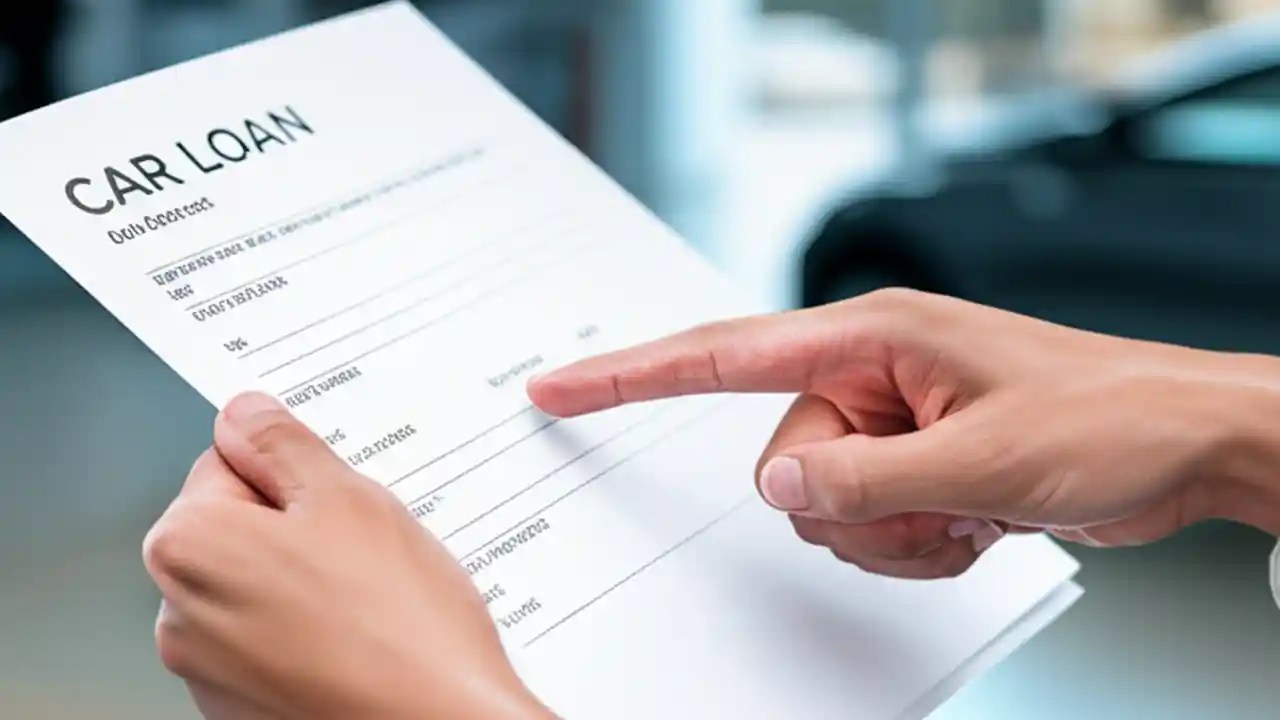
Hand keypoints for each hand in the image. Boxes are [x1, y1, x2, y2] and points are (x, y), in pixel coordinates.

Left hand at [143, 393, 551, 719]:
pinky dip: (312, 635)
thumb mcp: (347, 498)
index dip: (295, 473)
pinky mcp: (244, 709)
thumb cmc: (399, 625)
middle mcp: (178, 613)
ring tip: (372, 600)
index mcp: (189, 545)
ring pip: (263, 587)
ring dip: (309, 583)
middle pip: (241, 528)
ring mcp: (209, 672)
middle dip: (299, 528)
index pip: (229, 462)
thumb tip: (244, 415)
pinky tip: (364, 640)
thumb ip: (282, 444)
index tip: (336, 498)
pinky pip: (274, 643)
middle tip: (365, 549)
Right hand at [529, 289, 1279, 578]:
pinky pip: (872, 525)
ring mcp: (896, 424)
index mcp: (873, 338)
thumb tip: (776, 486)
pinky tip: (976, 521)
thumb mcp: (981, 461)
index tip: (562, 387)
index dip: (631, 374)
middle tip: (936, 499)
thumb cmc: (1107, 418)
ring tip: (970, 508)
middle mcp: (874, 376)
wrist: (1186, 444)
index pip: (723, 353)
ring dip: (894, 531)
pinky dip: (917, 543)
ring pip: (827, 505)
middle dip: (857, 505)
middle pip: (788, 462)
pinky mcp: (919, 465)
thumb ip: (863, 479)